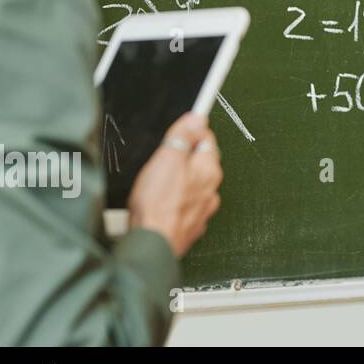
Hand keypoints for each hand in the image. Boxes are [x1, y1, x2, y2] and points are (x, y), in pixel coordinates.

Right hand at [127, 110, 223, 257]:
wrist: (152, 244)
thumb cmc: (158, 205)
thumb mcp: (167, 159)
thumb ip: (183, 136)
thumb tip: (197, 118)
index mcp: (209, 169)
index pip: (207, 139)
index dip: (190, 132)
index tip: (180, 130)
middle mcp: (211, 189)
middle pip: (200, 162)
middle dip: (183, 158)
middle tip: (163, 160)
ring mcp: (202, 209)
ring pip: (192, 186)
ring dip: (179, 182)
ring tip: (158, 185)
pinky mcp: (190, 225)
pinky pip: (184, 206)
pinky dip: (175, 201)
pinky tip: (160, 204)